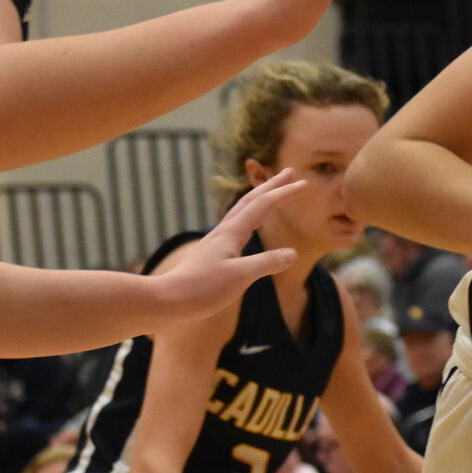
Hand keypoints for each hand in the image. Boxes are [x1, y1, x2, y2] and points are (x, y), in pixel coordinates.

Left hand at [153, 171, 306, 317]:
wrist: (167, 300)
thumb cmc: (202, 289)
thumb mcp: (240, 277)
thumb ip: (267, 263)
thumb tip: (292, 253)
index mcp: (231, 233)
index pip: (263, 205)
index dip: (284, 193)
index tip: (304, 184)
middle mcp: (223, 231)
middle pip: (250, 200)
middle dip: (271, 185)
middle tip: (290, 172)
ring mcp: (216, 241)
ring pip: (241, 210)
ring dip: (259, 197)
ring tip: (270, 191)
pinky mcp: (212, 253)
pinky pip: (236, 224)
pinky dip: (248, 215)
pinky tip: (248, 225)